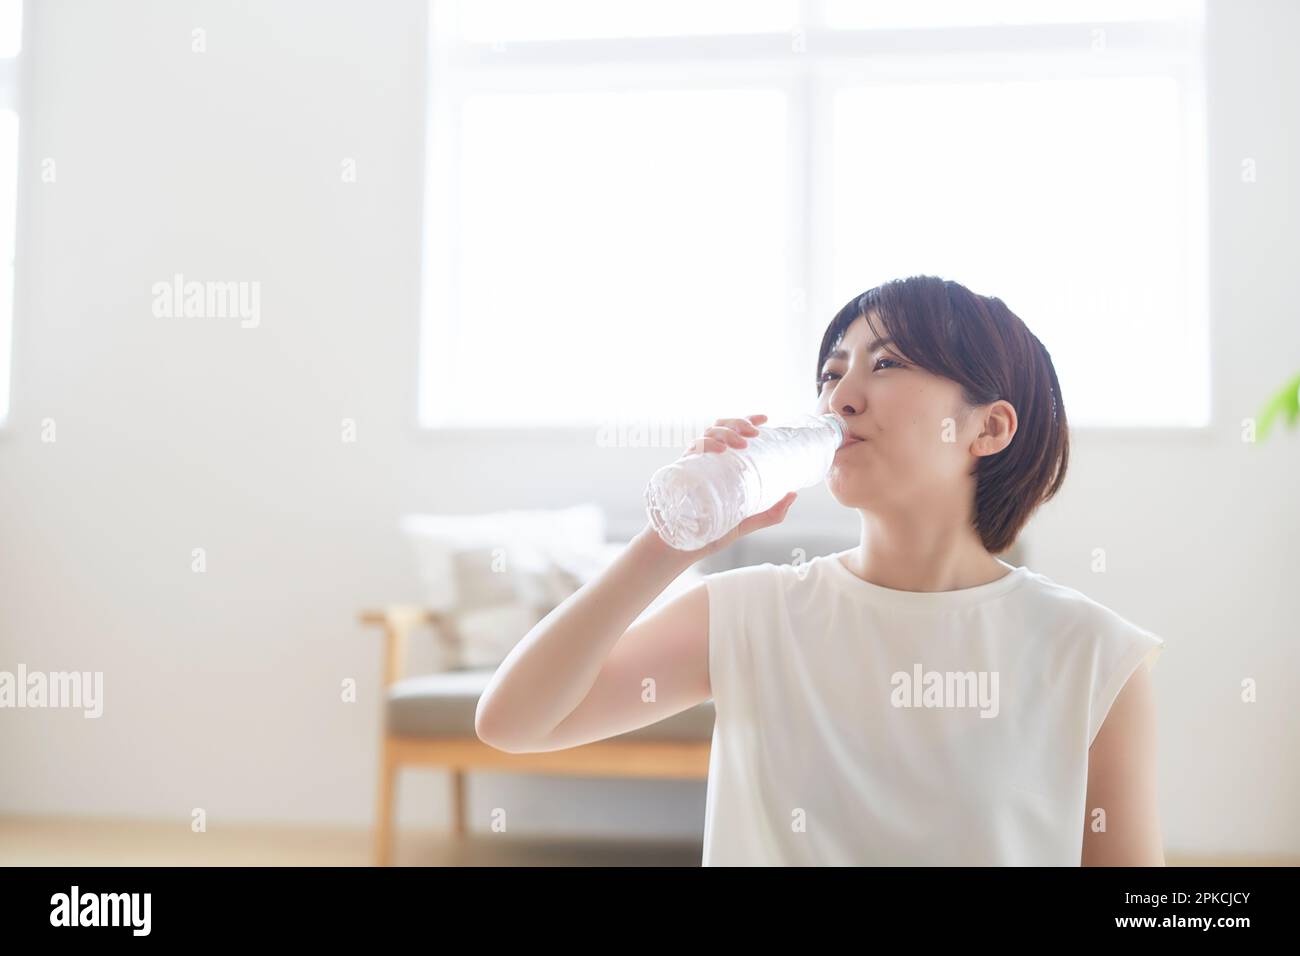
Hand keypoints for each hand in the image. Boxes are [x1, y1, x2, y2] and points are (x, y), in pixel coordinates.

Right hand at [653, 414, 798, 560]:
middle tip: (754, 433)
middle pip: (720, 426)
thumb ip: (771, 513)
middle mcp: (708, 460)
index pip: (733, 433)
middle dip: (738, 423)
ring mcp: (695, 463)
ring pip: (707, 433)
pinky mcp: (682, 471)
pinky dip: (705, 444)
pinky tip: (718, 449)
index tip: (765, 420)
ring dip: (726, 432)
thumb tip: (793, 494)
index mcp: (723, 465)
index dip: (747, 420)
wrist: (685, 547)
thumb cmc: (712, 533)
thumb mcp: (748, 522)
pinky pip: (692, 449)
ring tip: (741, 443)